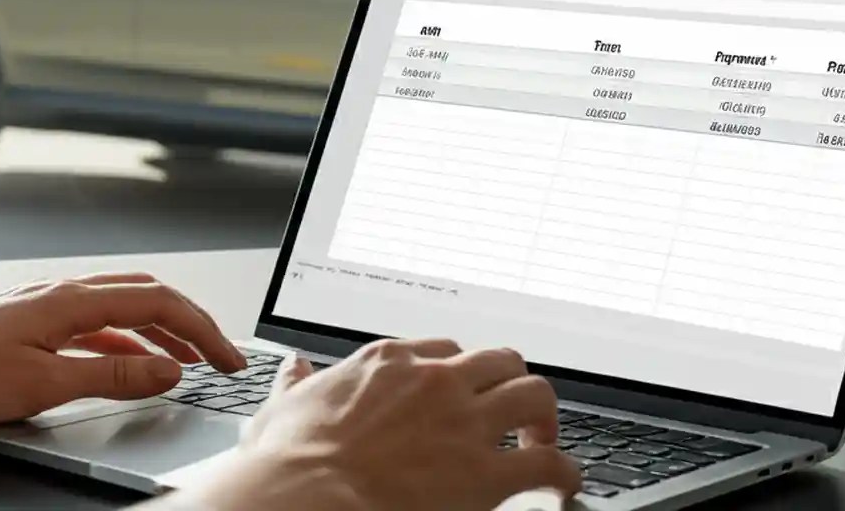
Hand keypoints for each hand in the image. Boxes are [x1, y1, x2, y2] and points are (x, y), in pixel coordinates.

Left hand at [0, 272, 244, 427]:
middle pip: (149, 296)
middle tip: (221, 354)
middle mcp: (64, 293)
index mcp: (73, 300)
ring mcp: (49, 304)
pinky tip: (132, 365)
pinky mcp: (35, 321)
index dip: (202, 332)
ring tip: (188, 361)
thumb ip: (115, 377)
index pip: (159, 304)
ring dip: (162, 332)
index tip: (227, 357)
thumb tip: (168, 371)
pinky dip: (127, 342)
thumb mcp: (47, 384)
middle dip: (192, 324)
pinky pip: (97, 324)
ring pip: (124, 308)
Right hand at [182, 339, 580, 510]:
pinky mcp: (485, 472)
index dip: (458, 370)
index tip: (462, 388)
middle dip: (510, 381)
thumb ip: (296, 386)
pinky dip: (563, 472)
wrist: (303, 500)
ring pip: (533, 394)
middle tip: (511, 409)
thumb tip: (293, 369)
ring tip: (543, 438)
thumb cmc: (287, 465)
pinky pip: (547, 463)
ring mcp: (465, 423)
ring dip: (544, 417)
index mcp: (389, 363)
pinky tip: (562, 483)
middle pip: (499, 360)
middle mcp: (435, 382)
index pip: (443, 348)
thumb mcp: (281, 411)